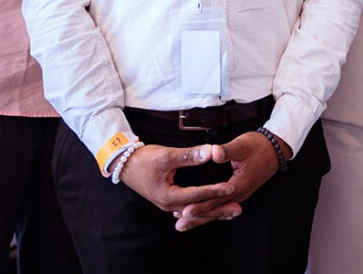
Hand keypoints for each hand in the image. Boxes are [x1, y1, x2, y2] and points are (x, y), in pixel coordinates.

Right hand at [118, 143, 234, 217]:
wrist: (123, 163)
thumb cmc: (144, 159)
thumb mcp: (167, 155)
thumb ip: (190, 155)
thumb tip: (211, 152)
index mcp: (168, 196)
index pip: (196, 196)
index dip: (214, 192)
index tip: (231, 189)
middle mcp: (169, 205)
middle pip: (198, 209)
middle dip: (218, 209)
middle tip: (238, 209)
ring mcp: (168, 204)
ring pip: (195, 211)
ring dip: (213, 211)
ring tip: (232, 211)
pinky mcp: (169, 200)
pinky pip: (190, 208)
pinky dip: (203, 209)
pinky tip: (214, 208)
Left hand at [172, 130, 281, 231]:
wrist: (276, 148)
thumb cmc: (259, 145)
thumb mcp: (242, 145)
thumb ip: (226, 151)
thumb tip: (213, 152)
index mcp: (240, 184)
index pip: (216, 199)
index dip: (200, 205)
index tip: (184, 210)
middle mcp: (240, 193)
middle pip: (216, 210)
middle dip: (198, 218)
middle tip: (179, 224)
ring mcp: (241, 193)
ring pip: (219, 210)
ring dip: (202, 217)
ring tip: (184, 223)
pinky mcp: (240, 191)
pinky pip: (223, 205)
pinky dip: (210, 211)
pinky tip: (200, 213)